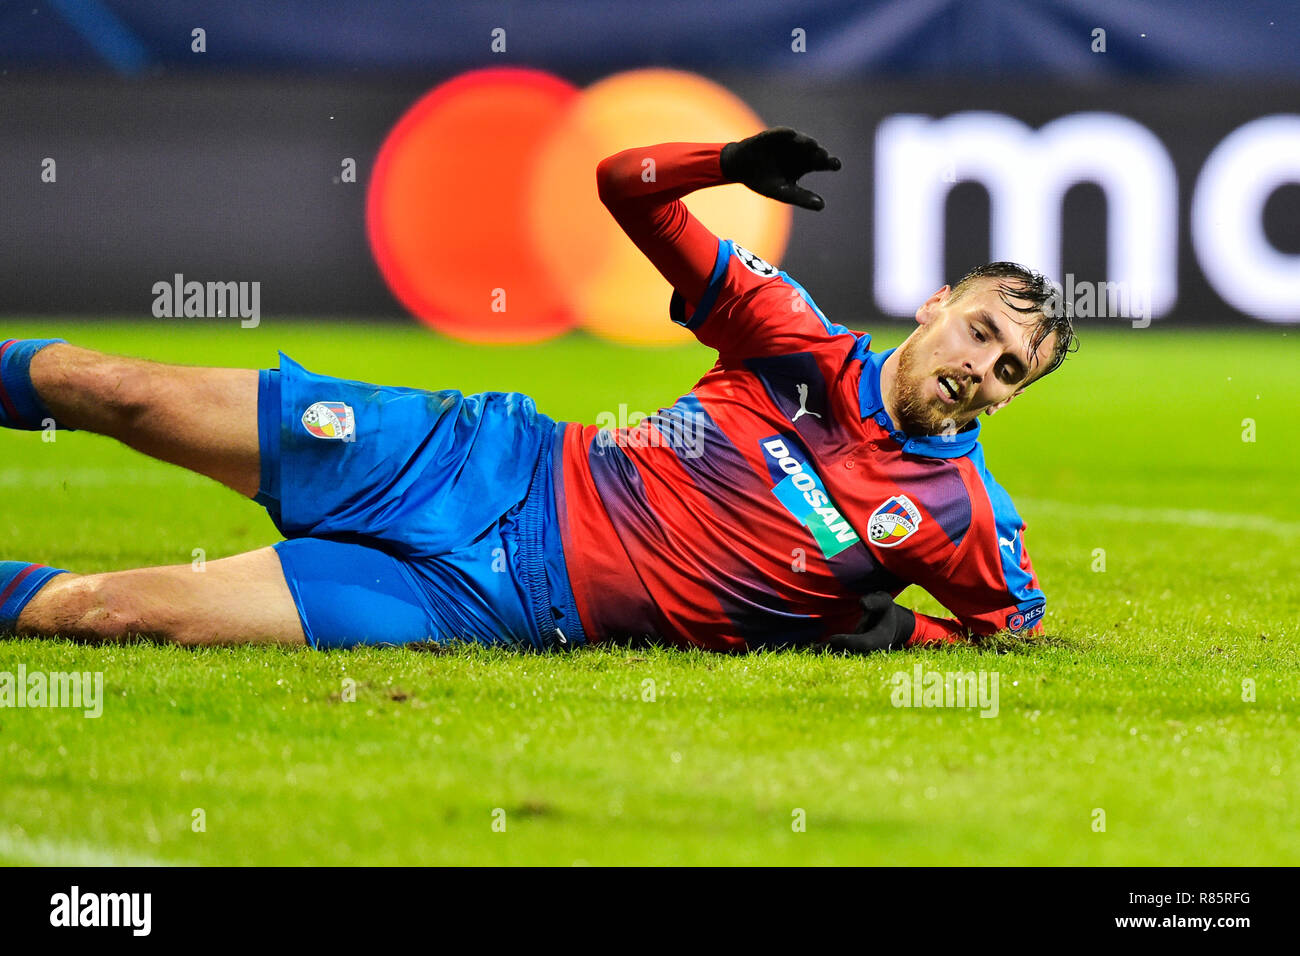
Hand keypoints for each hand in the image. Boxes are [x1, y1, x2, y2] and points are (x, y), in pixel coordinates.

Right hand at [719, 127, 840, 210]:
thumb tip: (822, 206)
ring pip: (801, 139)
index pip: (822, 162)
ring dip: (806, 141)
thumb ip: (802, 197)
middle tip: (823, 157)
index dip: (830, 162)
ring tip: (811, 145)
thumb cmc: (763, 181)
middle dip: (819, 152)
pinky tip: (791, 134)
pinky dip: (785, 133)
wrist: (740, 169)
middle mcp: (799, 151)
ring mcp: (787, 142)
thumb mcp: (783, 192)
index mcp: (804, 165)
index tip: (836, 165)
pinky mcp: (773, 135)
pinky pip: (780, 133)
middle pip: (814, 150)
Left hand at [821, 592, 915, 653]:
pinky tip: (813, 649)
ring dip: (829, 655)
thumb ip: (875, 601)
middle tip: (816, 649)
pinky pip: (840, 655)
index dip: (847, 642)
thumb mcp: (884, 601)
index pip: (862, 644)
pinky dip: (828, 653)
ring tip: (812, 650)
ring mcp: (861, 654)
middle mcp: (869, 651)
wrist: (889, 625)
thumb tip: (861, 602)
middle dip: (834, 652)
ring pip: (844, 657)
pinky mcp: (853, 653)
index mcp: (879, 640)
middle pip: (851, 654)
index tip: (832, 638)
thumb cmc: (884, 610)